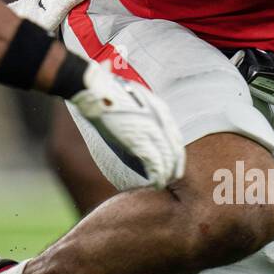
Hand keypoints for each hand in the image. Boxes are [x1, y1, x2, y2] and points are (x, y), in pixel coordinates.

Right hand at [68, 63, 183, 187]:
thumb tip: (141, 127)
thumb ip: (144, 113)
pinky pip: (155, 163)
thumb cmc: (110, 93)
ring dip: (167, 174)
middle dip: (174, 166)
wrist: (97, 91)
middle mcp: (160, 120)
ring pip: (167, 159)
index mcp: (161, 109)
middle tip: (171, 177)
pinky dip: (158, 175)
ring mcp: (151, 131)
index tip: (173, 163)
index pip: (176, 137)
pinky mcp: (138, 141)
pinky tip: (157, 182)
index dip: (176, 153)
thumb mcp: (135, 99)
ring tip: (163, 182)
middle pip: (175, 150)